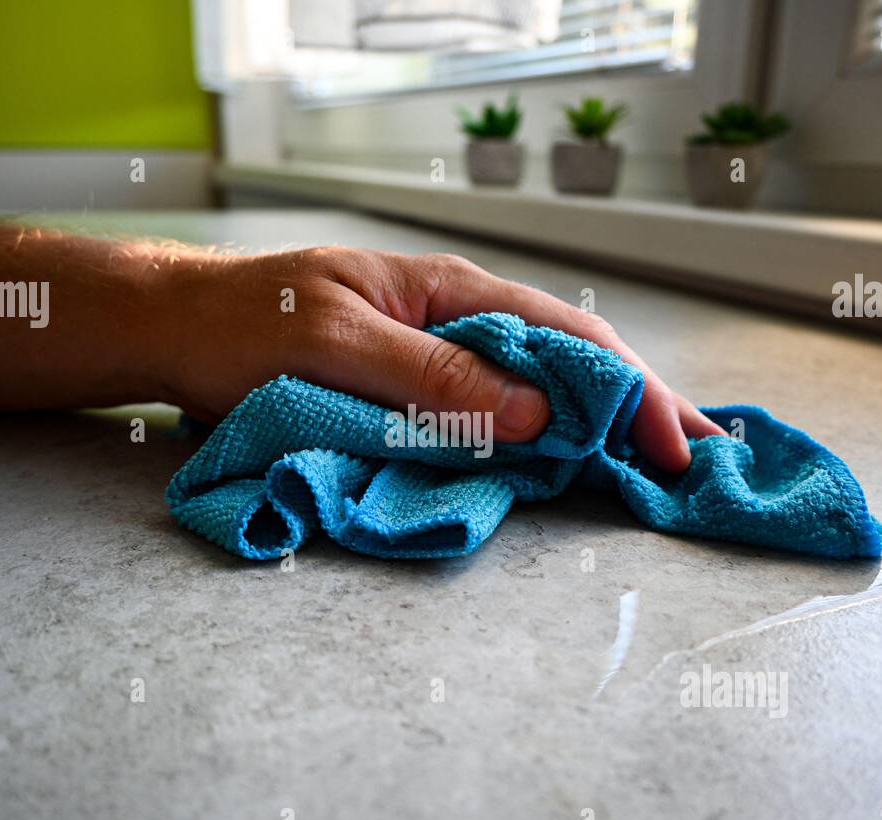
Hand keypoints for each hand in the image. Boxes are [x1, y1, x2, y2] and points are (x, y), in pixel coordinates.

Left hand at [155, 247, 724, 471]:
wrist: (180, 329)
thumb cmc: (248, 325)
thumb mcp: (337, 344)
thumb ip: (432, 376)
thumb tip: (536, 414)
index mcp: (451, 295)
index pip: (565, 338)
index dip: (628, 390)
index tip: (673, 442)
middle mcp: (457, 323)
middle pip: (569, 361)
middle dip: (639, 407)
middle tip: (701, 457)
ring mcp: (440, 357)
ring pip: (539, 389)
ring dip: (602, 425)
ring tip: (661, 462)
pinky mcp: (417, 393)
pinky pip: (495, 415)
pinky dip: (544, 441)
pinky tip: (574, 463)